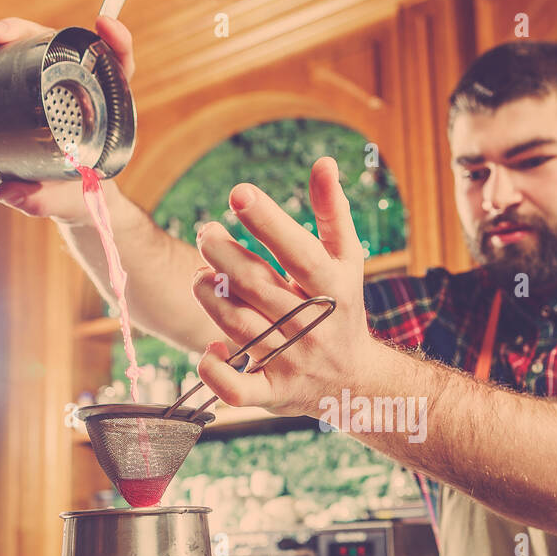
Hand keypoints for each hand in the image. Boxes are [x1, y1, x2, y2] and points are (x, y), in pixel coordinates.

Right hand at [0, 15, 135, 223]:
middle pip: (53, 45)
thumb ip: (41, 198)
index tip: (104, 26)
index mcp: (102, 106)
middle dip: (19, 31)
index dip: (115, 42)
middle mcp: (75, 87)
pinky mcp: (21, 92)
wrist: (62, 199)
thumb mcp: (61, 199)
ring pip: (19, 49)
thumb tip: (8, 193)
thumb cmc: (75, 195)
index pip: (117, 63)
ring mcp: (46, 86)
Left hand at [191, 157, 377, 417]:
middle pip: (259, 287)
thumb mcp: (347, 260)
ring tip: (201, 275)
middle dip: (225, 255)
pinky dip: (216, 372)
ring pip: (240, 327)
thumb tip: (323, 162)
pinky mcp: (272, 393)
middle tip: (206, 231)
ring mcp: (291, 360)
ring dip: (211, 297)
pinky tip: (210, 350)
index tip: (239, 193)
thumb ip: (332, 212)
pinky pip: (239, 390)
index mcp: (333, 289)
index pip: (299, 253)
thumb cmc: (343, 309)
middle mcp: (312, 326)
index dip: (268, 223)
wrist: (355, 381)